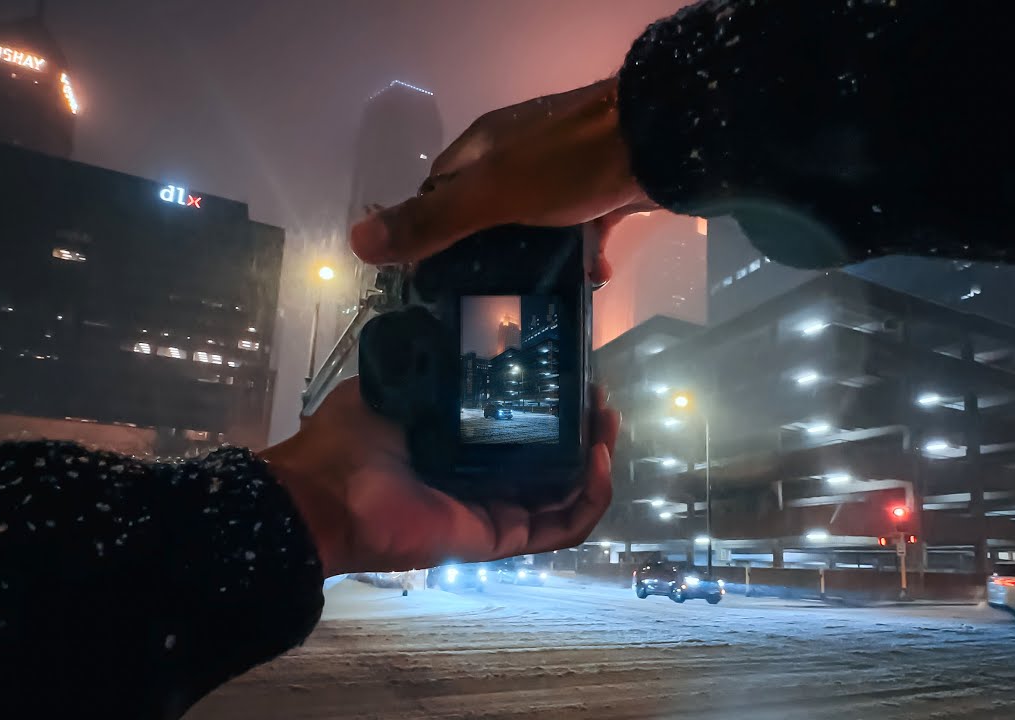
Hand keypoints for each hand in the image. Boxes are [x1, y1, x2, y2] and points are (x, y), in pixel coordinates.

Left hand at [258, 378, 619, 575]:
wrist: (324, 493)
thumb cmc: (351, 437)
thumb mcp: (400, 383)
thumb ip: (435, 365)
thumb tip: (465, 325)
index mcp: (462, 443)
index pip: (525, 427)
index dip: (556, 404)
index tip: (573, 372)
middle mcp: (484, 477)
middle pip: (555, 461)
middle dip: (586, 429)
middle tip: (598, 395)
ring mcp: (495, 510)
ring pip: (567, 493)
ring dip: (595, 460)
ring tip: (606, 422)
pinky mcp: (499, 537)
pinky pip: (560, 527)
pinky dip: (588, 497)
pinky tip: (597, 460)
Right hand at [349, 78, 655, 286]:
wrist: (657, 142)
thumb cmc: (566, 164)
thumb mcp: (489, 196)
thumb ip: (430, 222)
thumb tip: (357, 242)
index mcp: (481, 149)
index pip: (436, 195)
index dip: (427, 236)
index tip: (426, 285)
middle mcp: (516, 157)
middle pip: (484, 214)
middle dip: (481, 258)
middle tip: (477, 309)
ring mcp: (561, 174)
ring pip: (532, 227)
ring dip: (533, 264)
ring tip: (528, 310)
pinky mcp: (599, 191)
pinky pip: (579, 231)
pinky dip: (579, 258)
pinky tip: (586, 285)